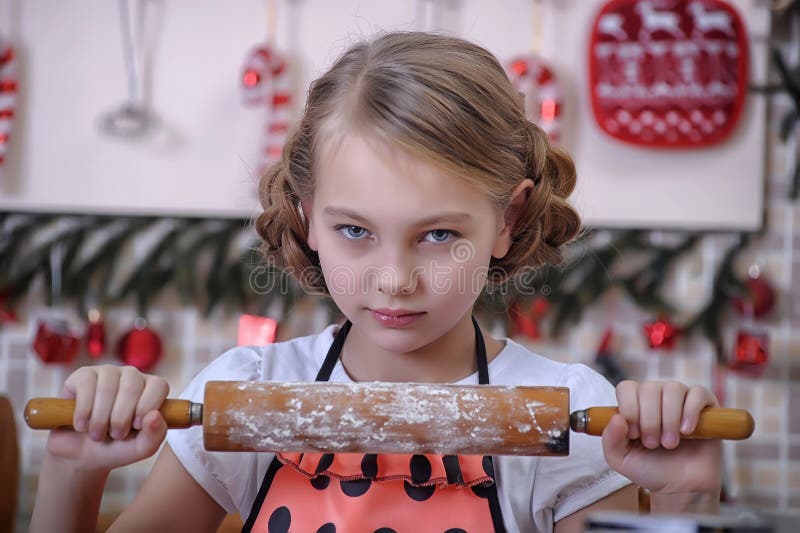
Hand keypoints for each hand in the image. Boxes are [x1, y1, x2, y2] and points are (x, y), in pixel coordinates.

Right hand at [44, 364, 169, 472]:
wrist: (79, 455)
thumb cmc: (115, 448)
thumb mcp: (140, 449)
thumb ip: (155, 435)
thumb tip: (155, 415)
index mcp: (151, 389)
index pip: (159, 385)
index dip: (147, 407)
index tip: (135, 426)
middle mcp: (131, 376)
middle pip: (132, 387)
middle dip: (121, 418)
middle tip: (114, 435)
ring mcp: (107, 372)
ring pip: (108, 387)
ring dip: (100, 419)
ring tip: (97, 434)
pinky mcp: (83, 375)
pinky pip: (86, 385)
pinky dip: (83, 411)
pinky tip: (82, 425)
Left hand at [601, 380, 721, 496]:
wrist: (682, 488)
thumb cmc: (650, 469)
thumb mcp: (621, 459)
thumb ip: (611, 439)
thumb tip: (616, 417)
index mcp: (635, 403)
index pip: (627, 387)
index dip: (630, 408)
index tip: (635, 434)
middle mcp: (657, 396)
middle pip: (649, 388)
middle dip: (650, 419)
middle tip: (653, 444)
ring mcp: (681, 399)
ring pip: (673, 389)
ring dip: (669, 418)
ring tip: (670, 443)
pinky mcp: (705, 406)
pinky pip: (698, 393)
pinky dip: (691, 411)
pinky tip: (687, 431)